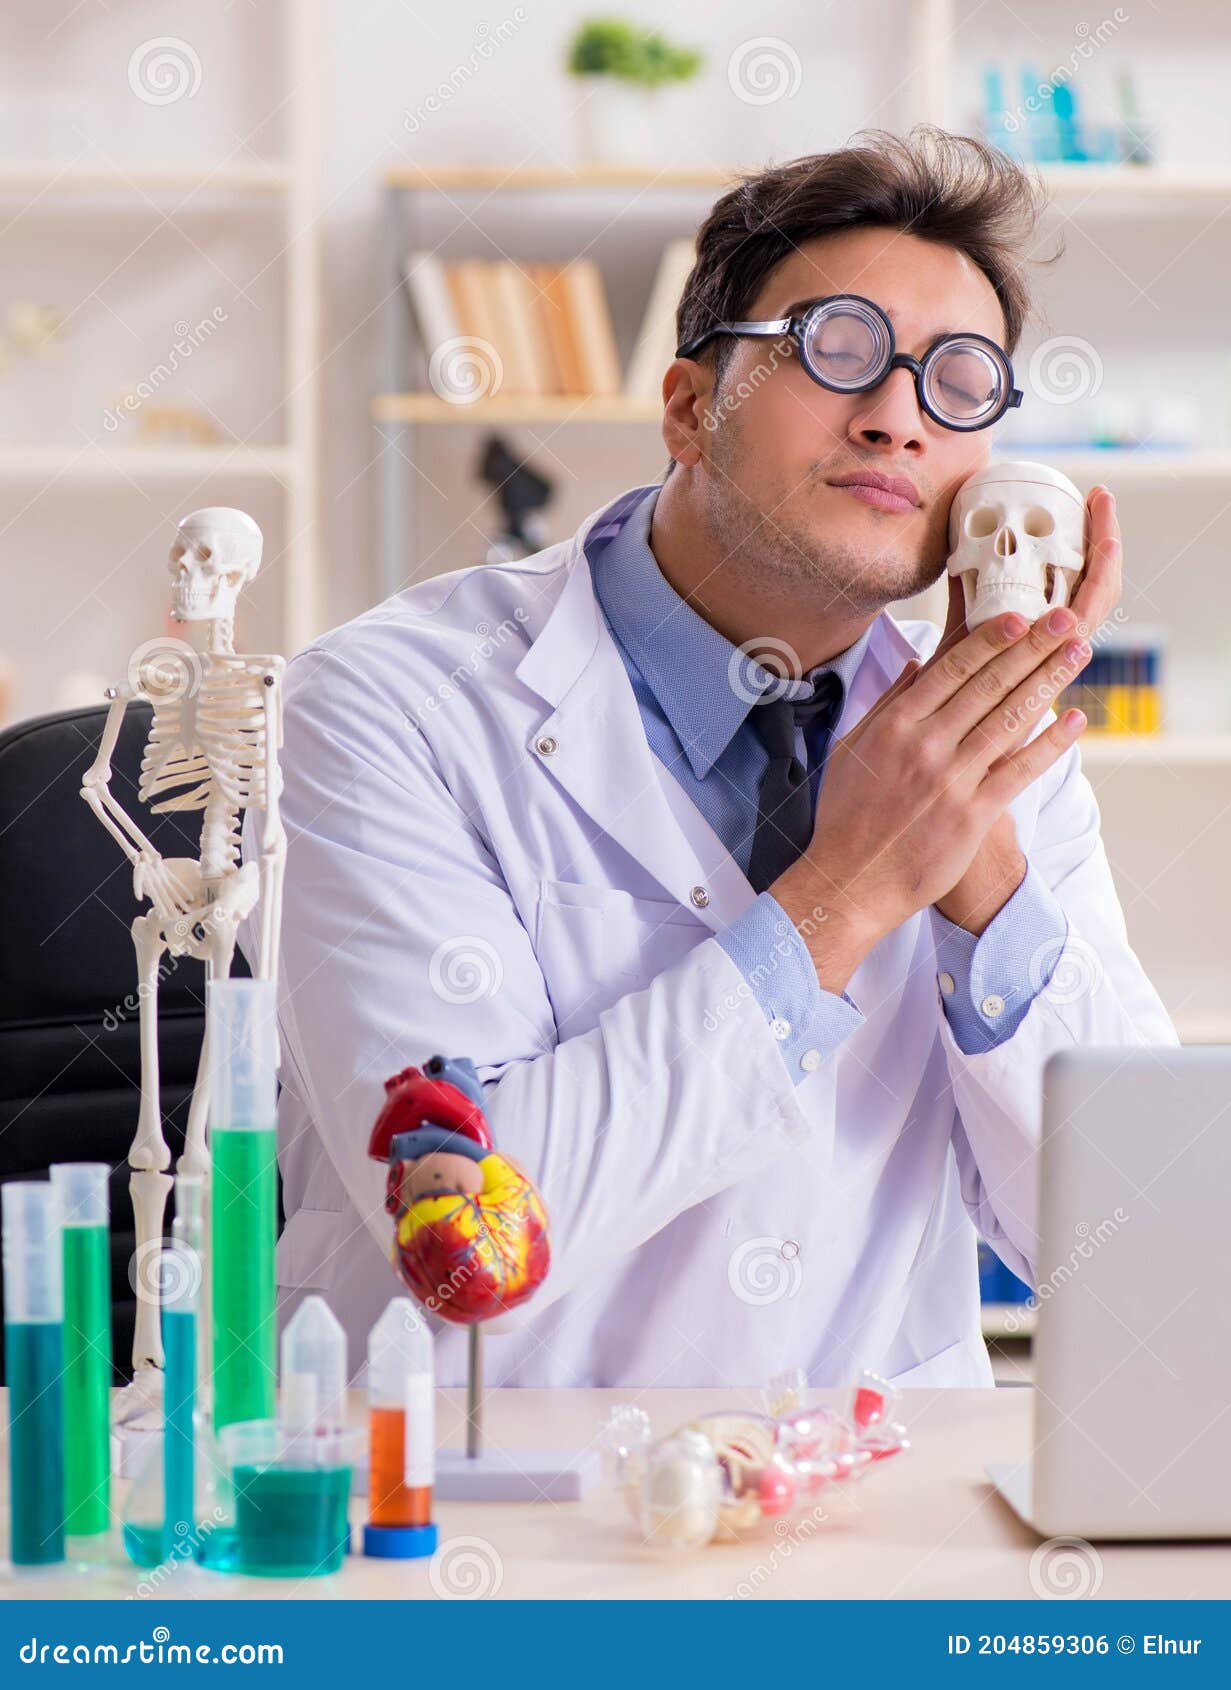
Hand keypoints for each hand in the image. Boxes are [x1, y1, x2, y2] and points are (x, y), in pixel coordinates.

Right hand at [773, 609, 1089, 992]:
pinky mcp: (972, 815)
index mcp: (894, 726)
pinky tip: (1074, 721)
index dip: (990, 640)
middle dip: (1031, 648)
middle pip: (988, 686)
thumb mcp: (852, 751)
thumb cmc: (845, 817)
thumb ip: (886, 705)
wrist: (850, 881)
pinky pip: (1020, 771)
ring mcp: (951, 780)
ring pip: (1009, 720)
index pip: (951, 669)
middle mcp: (925, 746)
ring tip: (1077, 653)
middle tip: (1064, 619)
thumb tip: (917, 666)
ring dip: (1048, 682)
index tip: (1019, 616)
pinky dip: (1051, 744)